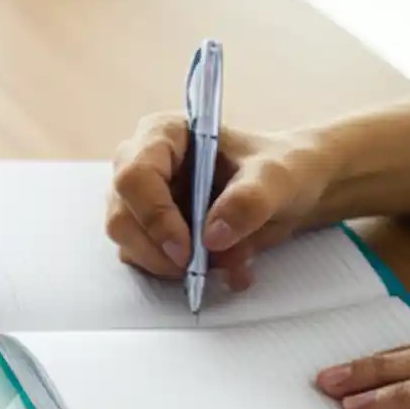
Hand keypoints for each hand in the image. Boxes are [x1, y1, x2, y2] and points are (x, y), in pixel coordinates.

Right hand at [106, 113, 339, 288]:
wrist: (287, 191)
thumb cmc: (278, 169)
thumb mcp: (276, 179)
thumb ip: (248, 201)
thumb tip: (212, 237)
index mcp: (163, 135)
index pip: (135, 176)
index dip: (155, 216)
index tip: (187, 250)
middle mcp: (140, 165)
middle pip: (122, 216)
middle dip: (160, 251)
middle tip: (199, 267)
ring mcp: (139, 201)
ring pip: (129, 244)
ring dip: (171, 265)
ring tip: (222, 263)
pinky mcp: (146, 232)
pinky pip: (145, 261)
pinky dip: (179, 273)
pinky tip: (217, 267)